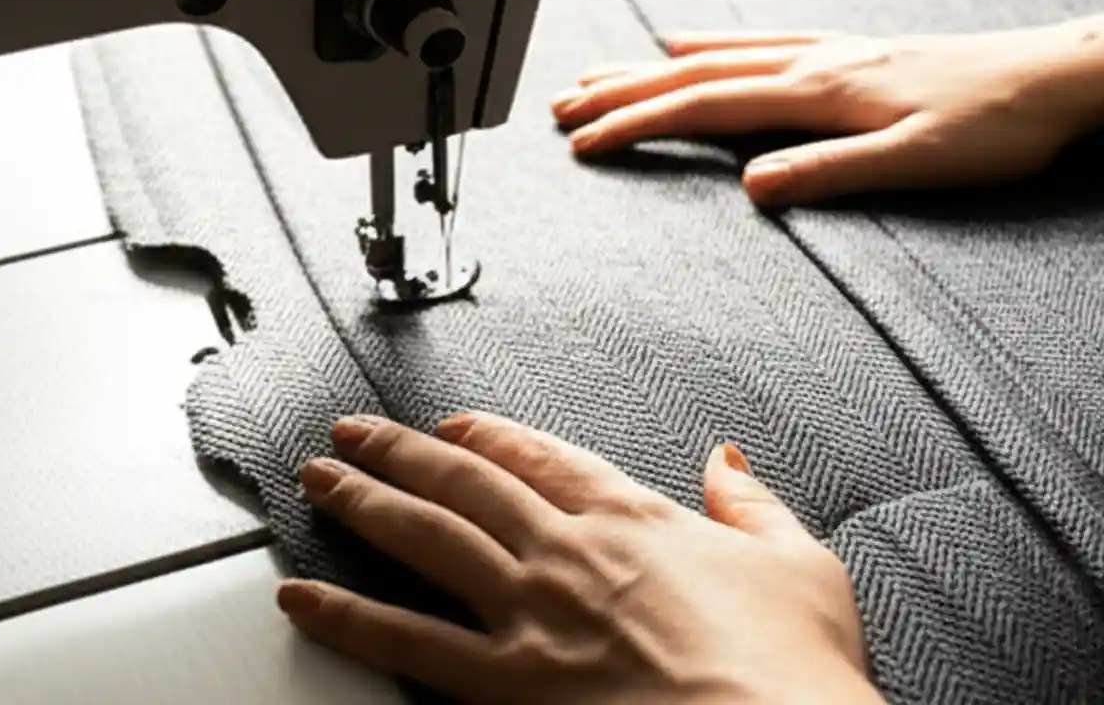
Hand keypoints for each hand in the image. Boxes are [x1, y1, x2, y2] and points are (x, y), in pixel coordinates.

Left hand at [277, 413, 883, 703]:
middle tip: (354, 431)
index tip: (455, 424)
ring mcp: (531, 613)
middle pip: (467, 482)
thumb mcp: (799, 563)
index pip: (543, 457)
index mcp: (634, 517)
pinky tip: (305, 597)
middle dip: (403, 450)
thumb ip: (752, 507)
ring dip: (366, 501)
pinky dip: (349, 616)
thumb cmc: (792, 665)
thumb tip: (728, 463)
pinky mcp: (507, 683)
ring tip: (319, 478)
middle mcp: (570, 551)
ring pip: (427, 538)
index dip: (490, 434)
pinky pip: (408, 642)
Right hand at [551, 0, 1103, 207]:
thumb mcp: (913, 163)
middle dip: (620, 91)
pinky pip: (757, 42)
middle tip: (561, 105)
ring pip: (717, 55)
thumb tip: (751, 188)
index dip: (636, 123)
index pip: (703, 107)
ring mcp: (826, 53)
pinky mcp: (846, 53)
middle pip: (692, 74)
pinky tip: (691, 44)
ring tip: (599, 75)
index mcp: (817, 95)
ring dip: (651, 68)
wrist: (1054, 79)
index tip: (582, 141)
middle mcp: (812, 64)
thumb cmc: (993, 127)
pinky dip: (710, 45)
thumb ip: (828, 173)